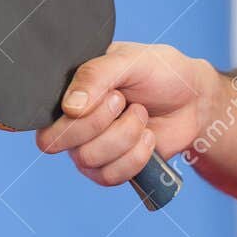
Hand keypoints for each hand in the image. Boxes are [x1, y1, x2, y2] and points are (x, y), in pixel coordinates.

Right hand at [36, 41, 218, 187]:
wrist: (193, 99)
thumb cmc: (160, 72)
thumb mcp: (130, 60)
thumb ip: (96, 75)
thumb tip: (70, 107)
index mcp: (68, 92)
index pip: (42, 118)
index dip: (71, 115)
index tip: (110, 96)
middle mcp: (71, 123)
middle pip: (56, 142)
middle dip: (99, 123)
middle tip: (123, 100)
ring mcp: (90, 148)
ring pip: (87, 160)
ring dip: (124, 136)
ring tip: (141, 115)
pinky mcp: (112, 168)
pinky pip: (109, 177)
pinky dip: (135, 157)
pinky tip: (148, 137)